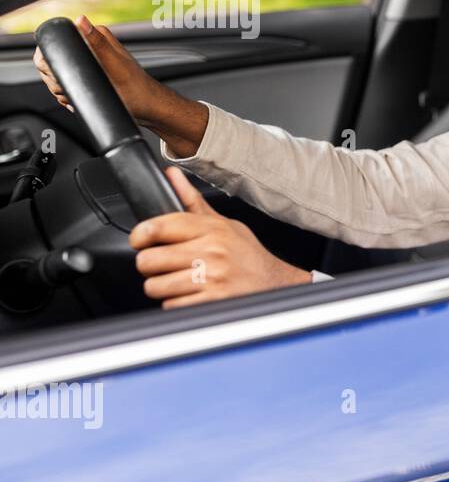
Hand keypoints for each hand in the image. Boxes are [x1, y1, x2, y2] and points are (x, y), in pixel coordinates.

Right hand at [33, 15, 208, 155]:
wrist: (149, 109)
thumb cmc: (137, 90)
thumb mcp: (114, 65)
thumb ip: (98, 43)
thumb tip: (81, 19)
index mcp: (97, 38)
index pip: (59, 41)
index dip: (55, 58)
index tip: (65, 74)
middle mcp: (92, 48)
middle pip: (54, 60)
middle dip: (58, 79)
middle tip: (76, 90)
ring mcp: (89, 64)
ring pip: (58, 75)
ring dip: (62, 90)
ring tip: (83, 95)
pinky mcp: (89, 78)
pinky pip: (67, 85)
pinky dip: (69, 95)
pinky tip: (80, 100)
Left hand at [130, 167, 310, 308]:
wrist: (275, 284)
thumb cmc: (247, 255)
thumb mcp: (225, 224)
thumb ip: (193, 202)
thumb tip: (172, 176)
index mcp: (212, 230)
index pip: (158, 227)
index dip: (140, 235)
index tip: (140, 241)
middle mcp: (211, 252)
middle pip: (149, 260)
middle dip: (150, 265)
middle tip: (163, 265)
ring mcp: (211, 279)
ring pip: (155, 286)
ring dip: (162, 287)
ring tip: (180, 281)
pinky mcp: (211, 302)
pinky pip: (171, 305)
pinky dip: (176, 304)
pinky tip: (192, 295)